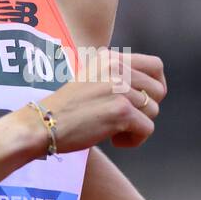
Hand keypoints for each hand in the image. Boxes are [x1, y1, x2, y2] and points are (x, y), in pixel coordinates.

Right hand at [28, 49, 166, 153]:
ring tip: (113, 131)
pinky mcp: (121, 111)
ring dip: (137, 127)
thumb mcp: (92, 79)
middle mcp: (117, 68)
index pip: (156, 65)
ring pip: (153, 112)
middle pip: (159, 91)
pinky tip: (114, 141)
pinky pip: (147, 129)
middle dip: (147, 110)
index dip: (157, 86)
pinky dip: (134, 140)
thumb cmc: (65, 109)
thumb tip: (156, 88)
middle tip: (125, 120)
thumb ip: (118, 77)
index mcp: (111, 58)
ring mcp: (120, 89)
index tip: (145, 102)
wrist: (41, 124)